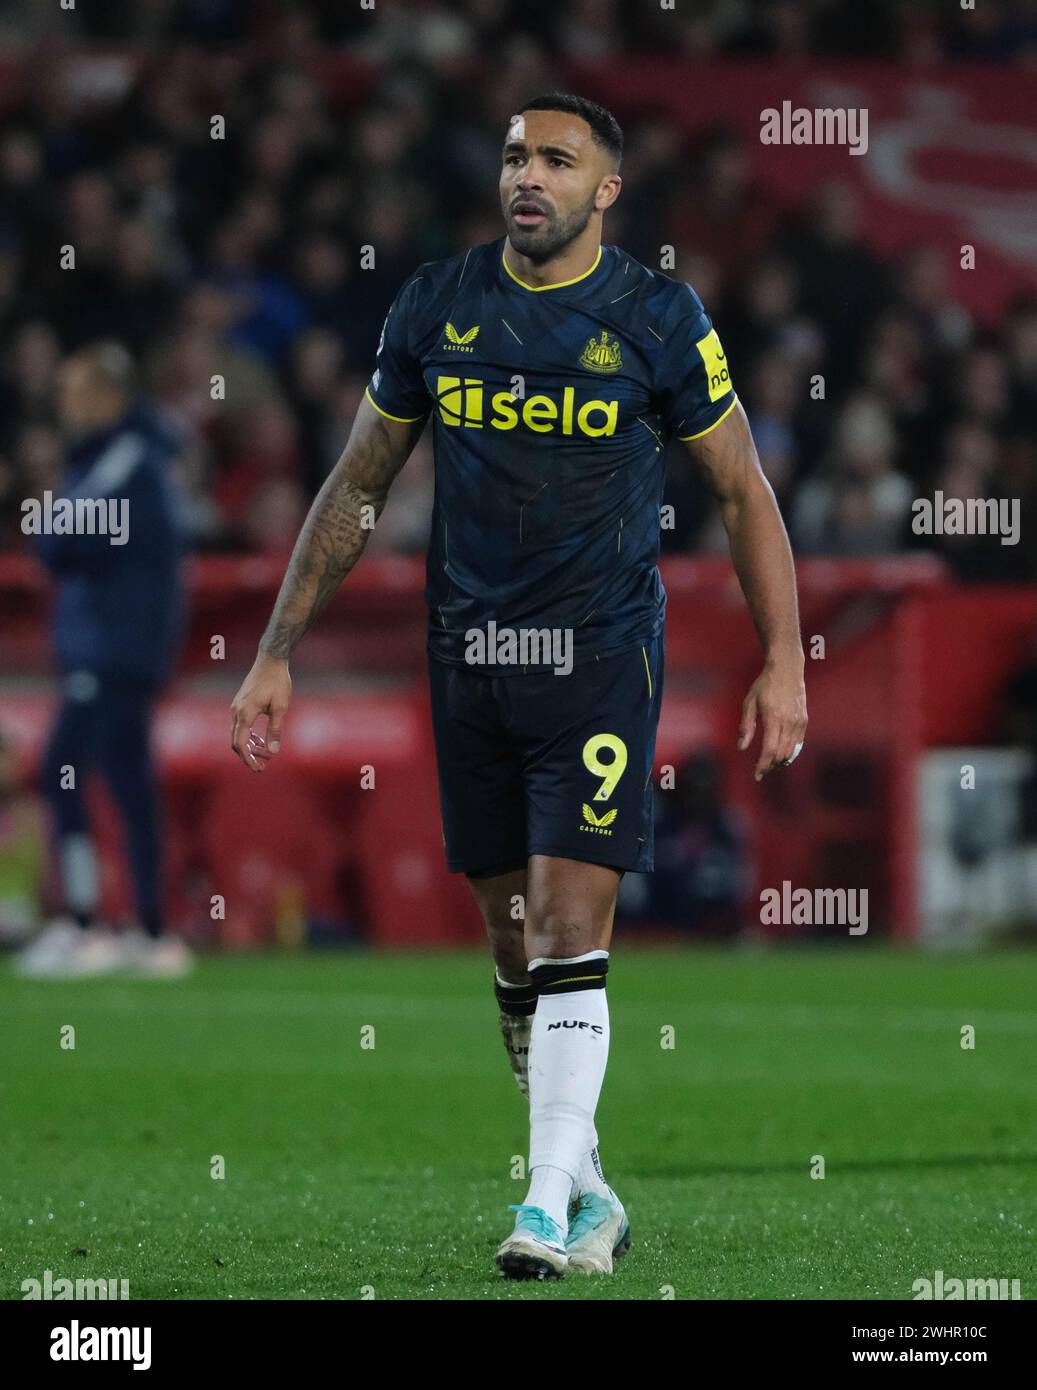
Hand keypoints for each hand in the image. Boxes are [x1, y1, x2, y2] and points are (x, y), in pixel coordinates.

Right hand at [230, 652, 292, 771]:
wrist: (270, 660)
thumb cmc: (277, 681)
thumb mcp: (281, 706)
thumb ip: (276, 729)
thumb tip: (274, 751)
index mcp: (245, 713)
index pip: (241, 743)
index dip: (248, 759)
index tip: (257, 769)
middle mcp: (236, 711)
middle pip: (236, 742)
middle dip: (249, 756)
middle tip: (263, 766)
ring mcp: (236, 708)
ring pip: (238, 735)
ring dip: (250, 747)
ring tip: (266, 756)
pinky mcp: (240, 705)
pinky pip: (240, 726)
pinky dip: (249, 737)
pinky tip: (261, 742)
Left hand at [737, 657, 807, 781]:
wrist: (787, 669)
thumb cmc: (764, 684)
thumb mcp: (749, 702)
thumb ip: (746, 726)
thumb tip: (741, 747)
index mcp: (774, 718)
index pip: (769, 750)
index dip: (763, 766)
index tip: (756, 775)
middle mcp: (789, 722)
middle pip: (781, 754)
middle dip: (770, 766)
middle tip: (760, 771)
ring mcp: (799, 722)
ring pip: (791, 751)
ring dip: (780, 762)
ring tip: (769, 765)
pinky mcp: (804, 721)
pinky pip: (798, 744)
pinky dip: (790, 753)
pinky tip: (781, 755)